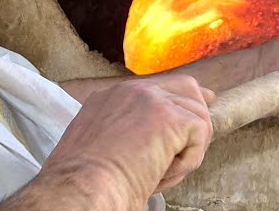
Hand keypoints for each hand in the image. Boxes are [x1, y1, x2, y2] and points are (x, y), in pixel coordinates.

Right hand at [40, 75, 214, 207]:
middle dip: (196, 117)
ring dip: (187, 149)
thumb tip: (154, 145)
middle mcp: (129, 91)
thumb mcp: (98, 148)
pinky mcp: (168, 117)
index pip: (157, 89)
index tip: (199, 110)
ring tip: (161, 173)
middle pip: (185, 88)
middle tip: (192, 148)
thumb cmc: (86, 184)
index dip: (181, 102)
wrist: (80, 190)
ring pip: (197, 114)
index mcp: (109, 98)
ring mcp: (150, 99)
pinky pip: (199, 134)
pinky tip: (163, 174)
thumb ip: (125, 134)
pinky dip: (188, 161)